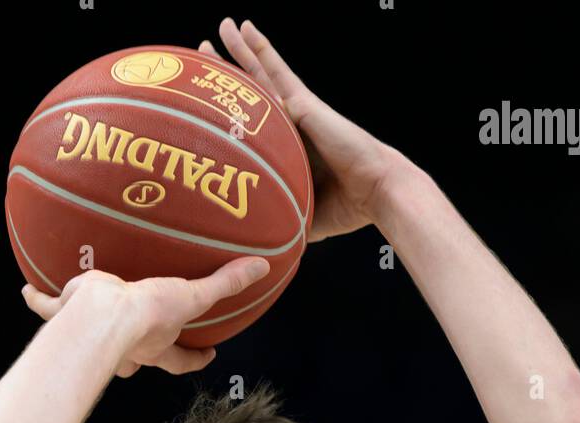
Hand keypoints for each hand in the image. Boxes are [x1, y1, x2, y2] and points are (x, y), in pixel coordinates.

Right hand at [21, 257, 269, 376]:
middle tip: (141, 338)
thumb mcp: (193, 295)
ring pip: (91, 332)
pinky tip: (28, 291)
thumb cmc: (147, 315)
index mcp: (156, 346)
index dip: (197, 359)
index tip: (210, 355)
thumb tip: (262, 267)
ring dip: (89, 325)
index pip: (182, 359)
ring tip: (81, 309)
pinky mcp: (67, 314)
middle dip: (138, 351)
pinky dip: (39, 300)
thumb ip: (226, 283)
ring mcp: (94, 333)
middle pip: (136, 354)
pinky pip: (49, 307)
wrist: (102, 316)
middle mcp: (126, 345)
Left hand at [200, 18, 391, 242]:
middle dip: (230, 73)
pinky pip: (275, 72)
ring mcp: (297, 111)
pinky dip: (261, 50)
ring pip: (261, 75)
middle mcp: (292, 125)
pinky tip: (245, 30)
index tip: (212, 104)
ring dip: (242, 50)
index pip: (255, 124)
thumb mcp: (303, 216)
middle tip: (205, 53)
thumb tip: (257, 239)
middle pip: (254, 93)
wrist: (374, 191)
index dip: (234, 111)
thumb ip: (280, 218)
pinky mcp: (303, 104)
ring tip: (224, 26)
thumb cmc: (348, 207)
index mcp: (290, 148)